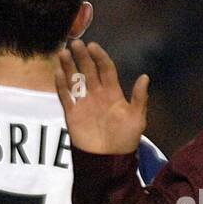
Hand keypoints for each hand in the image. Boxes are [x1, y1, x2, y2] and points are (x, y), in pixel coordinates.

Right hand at [54, 39, 147, 154]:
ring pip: (74, 79)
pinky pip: (65, 95)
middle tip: (75, 43)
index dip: (99, 57)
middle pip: (88, 70)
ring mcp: (84, 102)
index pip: (105, 69)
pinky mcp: (72, 113)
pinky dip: (60, 84)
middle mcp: (97, 94)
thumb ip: (139, 98)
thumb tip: (145, 76)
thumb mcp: (137, 118)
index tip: (93, 46)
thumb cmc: (125, 139)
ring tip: (62, 52)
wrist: (108, 160)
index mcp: (113, 93)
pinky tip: (57, 72)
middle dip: (82, 56)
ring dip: (69, 66)